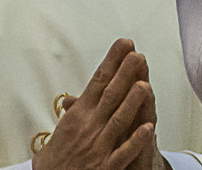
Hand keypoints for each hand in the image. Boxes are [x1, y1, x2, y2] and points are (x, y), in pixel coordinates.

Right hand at [33, 39, 158, 169]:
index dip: (112, 62)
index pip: (97, 83)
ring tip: (144, 83)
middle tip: (137, 53)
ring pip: (118, 121)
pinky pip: (123, 154)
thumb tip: (73, 100)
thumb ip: (71, 115)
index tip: (123, 45)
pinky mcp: (105, 168)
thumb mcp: (57, 135)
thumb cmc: (54, 166)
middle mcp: (88, 130)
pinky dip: (135, 141)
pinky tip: (147, 128)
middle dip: (124, 74)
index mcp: (77, 118)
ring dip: (131, 103)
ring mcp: (98, 149)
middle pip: (109, 96)